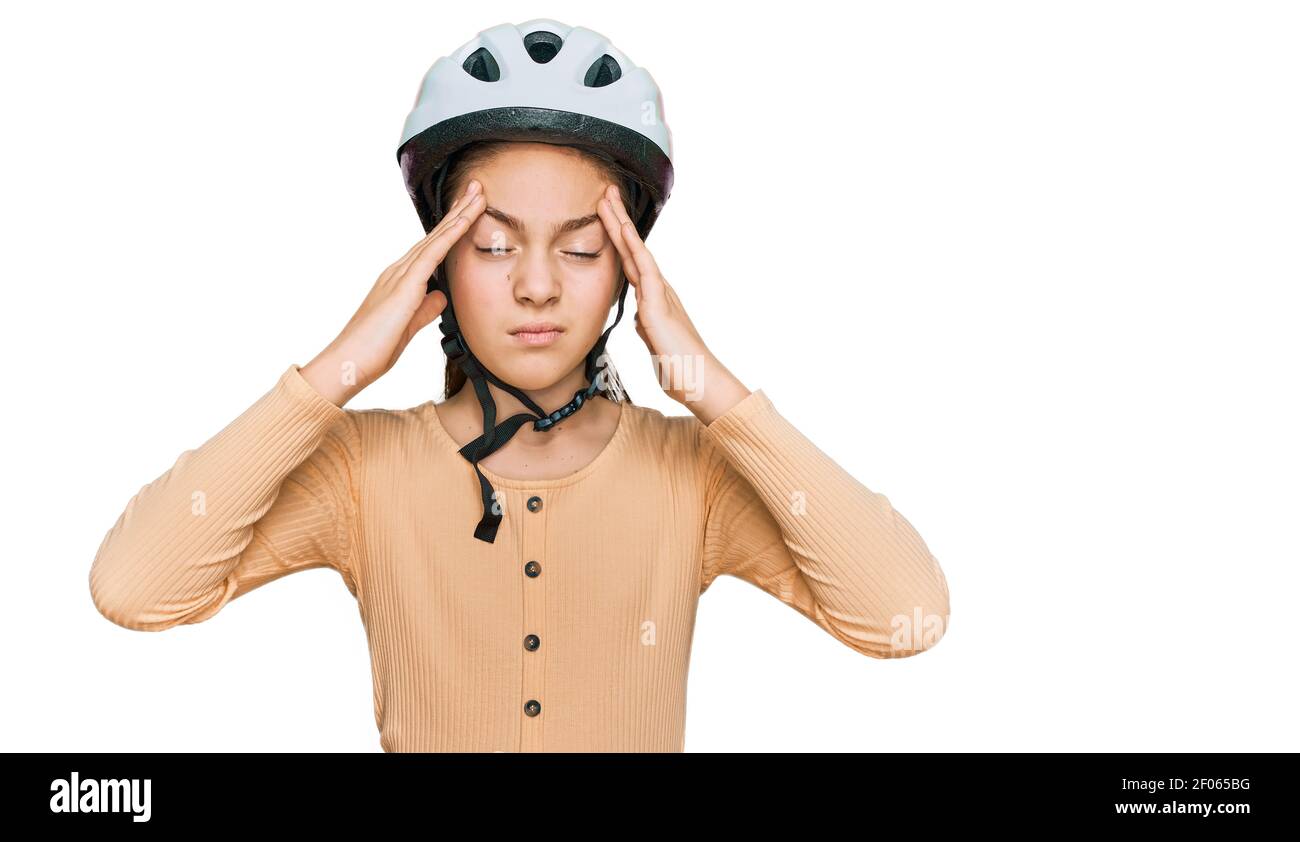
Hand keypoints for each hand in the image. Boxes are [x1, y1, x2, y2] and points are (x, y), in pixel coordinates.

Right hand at [302, 179, 485, 405]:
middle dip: (458, 210)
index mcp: (401, 280)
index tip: (472, 209)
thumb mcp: (409, 325)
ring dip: (458, 215)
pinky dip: (449, 236)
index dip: (453, 227)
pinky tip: (464, 221)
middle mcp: (398, 270)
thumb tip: (442, 295)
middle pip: (435, 235)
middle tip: (477, 187)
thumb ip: (426, 308)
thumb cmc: (375, 349)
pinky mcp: (403, 286)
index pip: (433, 248)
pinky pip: (430, 255)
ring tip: (477, 194)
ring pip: (435, 238)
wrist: (349, 362)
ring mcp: (399, 275)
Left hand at [596, 184, 750, 424]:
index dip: (617, 238)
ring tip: (608, 200)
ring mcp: (660, 295)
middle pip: (632, 249)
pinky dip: (633, 248)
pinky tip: (623, 230)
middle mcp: (659, 290)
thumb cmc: (680, 367)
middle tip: (605, 193)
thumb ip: (646, 327)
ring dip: (621, 225)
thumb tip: (638, 318)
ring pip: (637, 252)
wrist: (699, 382)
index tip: (605, 215)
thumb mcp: (655, 343)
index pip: (630, 263)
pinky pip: (644, 270)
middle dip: (618, 220)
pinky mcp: (658, 306)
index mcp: (654, 299)